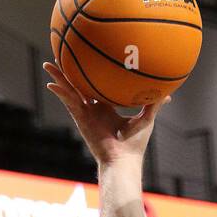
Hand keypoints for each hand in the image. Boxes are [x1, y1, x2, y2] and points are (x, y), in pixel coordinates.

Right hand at [43, 61, 169, 166]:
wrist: (123, 160)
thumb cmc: (135, 144)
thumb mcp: (146, 119)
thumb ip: (154, 105)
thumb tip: (168, 94)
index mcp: (107, 108)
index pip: (96, 87)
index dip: (90, 75)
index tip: (87, 60)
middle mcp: (94, 109)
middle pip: (78, 86)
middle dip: (70, 73)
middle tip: (61, 56)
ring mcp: (85, 114)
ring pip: (69, 92)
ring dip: (59, 78)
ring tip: (47, 65)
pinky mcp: (81, 120)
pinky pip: (69, 103)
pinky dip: (60, 93)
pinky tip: (50, 84)